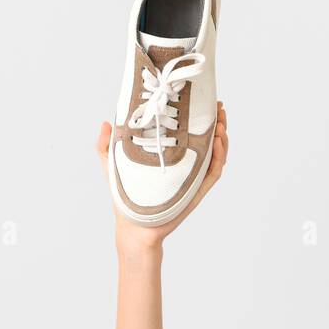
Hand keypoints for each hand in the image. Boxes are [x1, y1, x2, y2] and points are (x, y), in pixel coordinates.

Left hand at [96, 101, 228, 256]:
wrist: (133, 228)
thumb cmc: (125, 197)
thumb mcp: (113, 165)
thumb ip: (106, 145)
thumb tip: (107, 122)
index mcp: (171, 155)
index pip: (190, 131)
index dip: (200, 116)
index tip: (205, 100)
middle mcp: (186, 164)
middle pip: (209, 140)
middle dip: (218, 122)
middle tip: (219, 108)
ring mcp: (193, 177)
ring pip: (216, 154)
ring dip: (222, 137)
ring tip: (220, 124)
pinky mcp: (196, 190)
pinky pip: (214, 172)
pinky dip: (219, 157)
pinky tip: (217, 142)